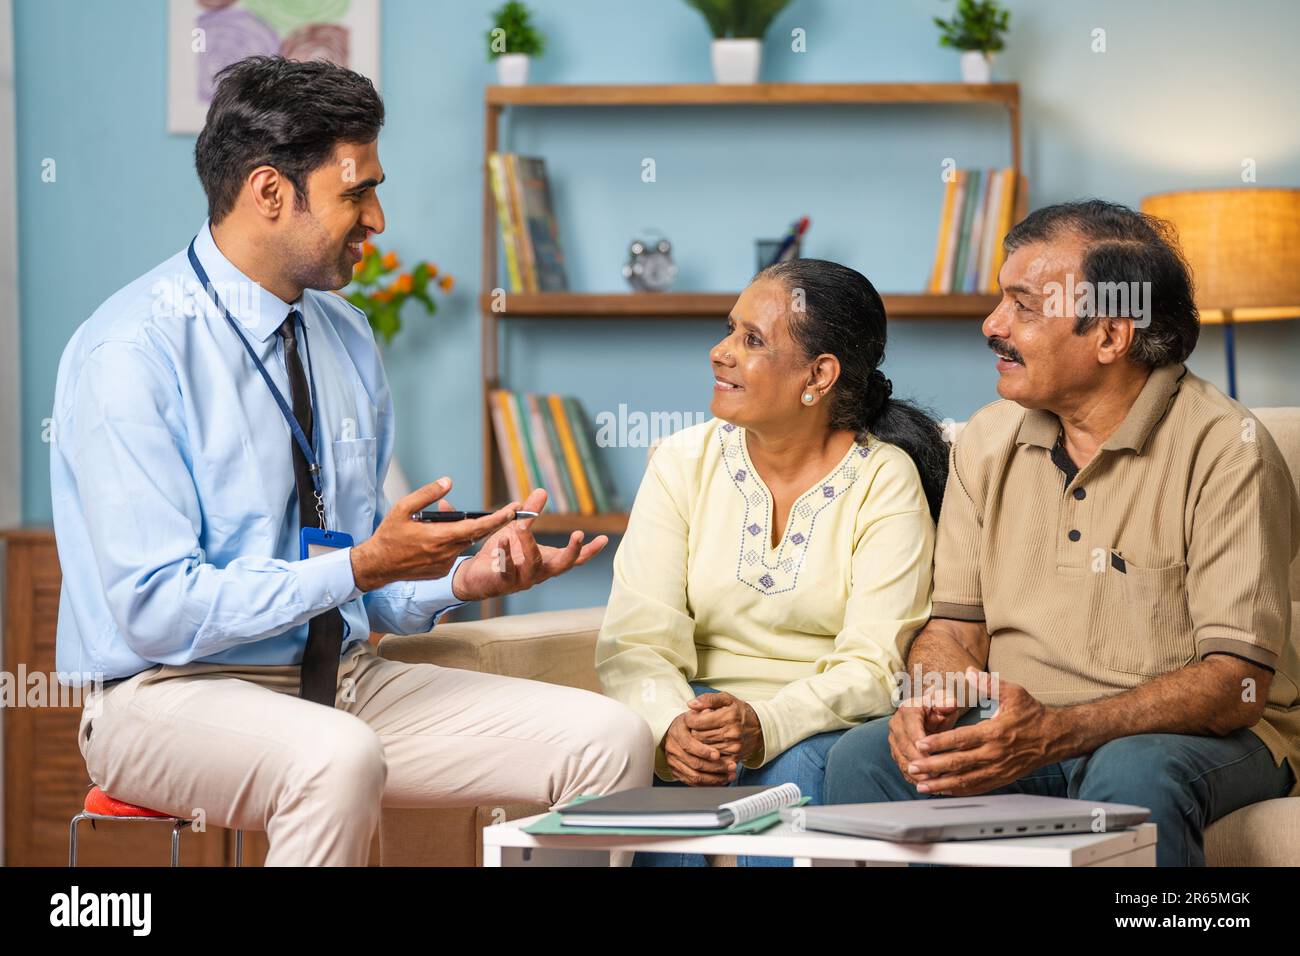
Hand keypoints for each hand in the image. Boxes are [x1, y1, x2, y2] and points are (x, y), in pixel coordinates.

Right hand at [349, 477, 517, 591]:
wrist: (377, 565)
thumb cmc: (388, 535)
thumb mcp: (403, 508)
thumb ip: (427, 494)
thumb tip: (448, 482)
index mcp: (438, 536)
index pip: (476, 527)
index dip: (496, 519)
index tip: (512, 510)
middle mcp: (445, 552)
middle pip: (475, 535)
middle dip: (493, 523)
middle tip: (509, 511)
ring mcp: (444, 564)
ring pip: (464, 543)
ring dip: (468, 532)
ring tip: (462, 521)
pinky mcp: (441, 571)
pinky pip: (454, 553)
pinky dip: (454, 543)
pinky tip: (442, 537)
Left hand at [450, 489, 608, 600]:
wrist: (477, 575)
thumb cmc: (502, 552)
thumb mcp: (519, 528)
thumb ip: (531, 512)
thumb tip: (543, 490)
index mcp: (548, 561)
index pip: (575, 559)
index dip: (590, 550)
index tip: (603, 538)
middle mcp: (540, 573)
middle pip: (563, 565)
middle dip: (572, 551)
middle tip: (578, 533)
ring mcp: (523, 580)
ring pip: (533, 565)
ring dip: (529, 545)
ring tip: (521, 526)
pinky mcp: (503, 582)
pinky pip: (507, 569)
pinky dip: (505, 553)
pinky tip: (502, 539)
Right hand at [663, 712, 734, 785]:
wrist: (677, 731)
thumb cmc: (690, 722)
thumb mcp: (696, 712)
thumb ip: (703, 709)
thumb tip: (708, 710)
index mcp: (677, 732)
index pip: (689, 744)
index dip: (703, 751)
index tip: (718, 754)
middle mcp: (672, 748)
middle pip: (693, 763)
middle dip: (715, 767)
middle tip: (731, 766)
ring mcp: (673, 762)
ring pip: (694, 776)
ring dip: (714, 778)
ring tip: (730, 775)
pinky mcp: (677, 772)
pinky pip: (693, 782)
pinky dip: (709, 784)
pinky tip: (722, 780)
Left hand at [684, 691, 762, 765]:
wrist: (760, 728)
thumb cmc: (739, 712)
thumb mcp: (726, 699)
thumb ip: (708, 699)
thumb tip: (691, 704)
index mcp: (728, 716)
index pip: (697, 721)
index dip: (690, 719)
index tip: (691, 717)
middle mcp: (732, 732)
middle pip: (698, 736)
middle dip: (693, 730)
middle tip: (696, 726)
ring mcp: (733, 747)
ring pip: (704, 748)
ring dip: (699, 742)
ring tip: (703, 734)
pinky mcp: (734, 758)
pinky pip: (713, 760)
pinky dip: (708, 753)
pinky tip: (708, 746)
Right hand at [888, 670, 971, 784]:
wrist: (929, 711)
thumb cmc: (938, 706)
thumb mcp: (944, 700)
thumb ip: (947, 702)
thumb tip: (950, 703)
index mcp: (908, 710)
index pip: (912, 729)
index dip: (921, 744)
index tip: (933, 757)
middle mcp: (896, 725)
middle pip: (905, 748)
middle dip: (920, 763)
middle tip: (936, 774)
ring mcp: (894, 740)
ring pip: (902, 760)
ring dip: (916, 774)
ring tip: (932, 784)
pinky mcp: (897, 752)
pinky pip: (902, 767)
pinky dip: (914, 778)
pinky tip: (926, 785)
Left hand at [907, 671, 1058, 795]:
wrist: (1055, 737)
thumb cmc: (1032, 713)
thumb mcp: (1013, 692)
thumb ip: (989, 683)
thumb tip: (968, 671)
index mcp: (995, 732)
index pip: (962, 739)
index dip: (940, 743)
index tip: (921, 745)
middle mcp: (995, 754)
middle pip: (959, 763)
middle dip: (933, 766)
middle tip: (912, 767)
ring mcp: (998, 769)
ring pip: (966, 780)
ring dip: (942, 784)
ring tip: (922, 785)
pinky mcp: (1002, 778)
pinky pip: (977, 788)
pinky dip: (959, 792)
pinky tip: (943, 792)